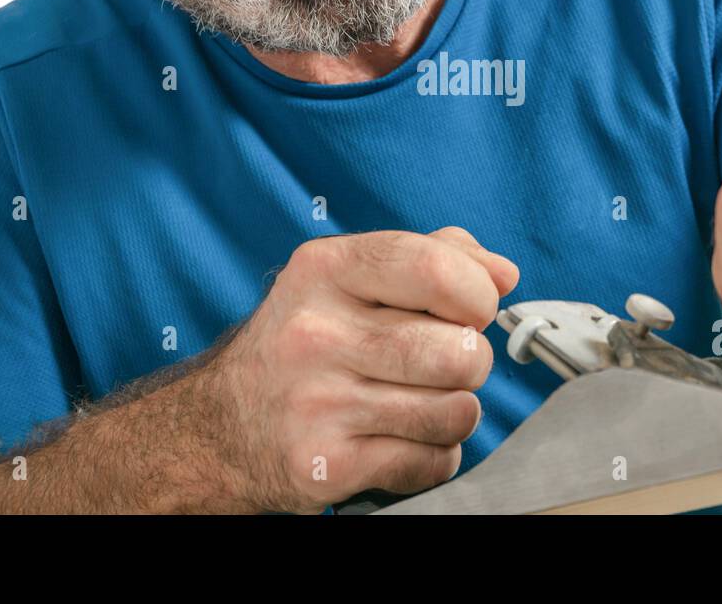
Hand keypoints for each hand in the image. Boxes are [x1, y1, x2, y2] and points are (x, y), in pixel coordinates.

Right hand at [209, 227, 518, 513]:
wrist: (219, 426)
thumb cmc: (305, 343)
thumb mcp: (349, 278)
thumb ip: (432, 256)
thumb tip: (502, 273)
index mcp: (325, 270)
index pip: (436, 268)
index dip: (479, 294)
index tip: (473, 308)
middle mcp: (315, 334)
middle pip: (457, 350)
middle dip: (470, 360)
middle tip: (446, 363)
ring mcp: (317, 402)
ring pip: (454, 410)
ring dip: (457, 411)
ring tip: (423, 401)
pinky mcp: (324, 464)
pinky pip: (431, 461)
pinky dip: (435, 454)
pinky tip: (402, 438)